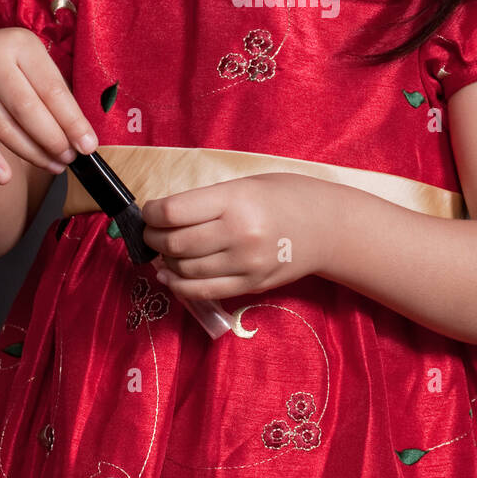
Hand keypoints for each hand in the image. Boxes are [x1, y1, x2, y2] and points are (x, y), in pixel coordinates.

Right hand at [0, 28, 98, 182]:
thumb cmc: (17, 66)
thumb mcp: (38, 64)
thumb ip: (58, 94)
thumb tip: (82, 136)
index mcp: (21, 43)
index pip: (51, 89)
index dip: (72, 121)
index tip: (88, 145)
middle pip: (26, 109)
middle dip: (52, 139)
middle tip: (69, 158)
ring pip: (4, 127)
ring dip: (31, 153)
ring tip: (54, 165)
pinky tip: (5, 177)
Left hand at [140, 172, 335, 299]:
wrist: (327, 228)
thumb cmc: (285, 197)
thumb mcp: (245, 185)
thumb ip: (208, 201)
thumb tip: (164, 219)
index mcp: (235, 201)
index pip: (173, 213)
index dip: (151, 214)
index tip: (149, 212)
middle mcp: (238, 234)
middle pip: (175, 244)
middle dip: (153, 239)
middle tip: (152, 233)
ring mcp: (245, 264)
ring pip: (184, 271)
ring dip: (165, 262)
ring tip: (164, 252)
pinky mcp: (250, 285)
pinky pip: (203, 292)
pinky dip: (179, 286)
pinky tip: (171, 276)